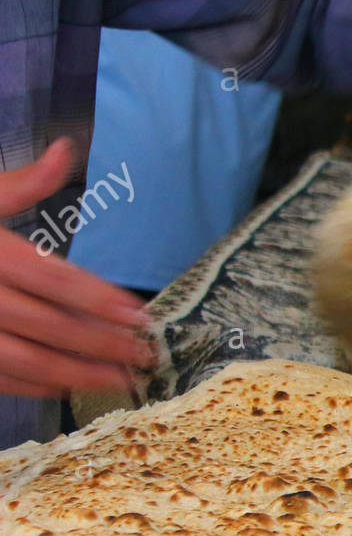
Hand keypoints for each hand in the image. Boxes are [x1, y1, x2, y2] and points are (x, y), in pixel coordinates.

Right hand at [0, 138, 153, 396]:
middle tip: (145, 354)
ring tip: (119, 379)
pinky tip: (67, 385)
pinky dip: (34, 385)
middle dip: (102, 342)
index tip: (139, 315)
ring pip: (26, 359)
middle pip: (49, 324)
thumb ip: (22, 182)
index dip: (99, 298)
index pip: (53, 278)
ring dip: (77, 373)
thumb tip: (66, 149)